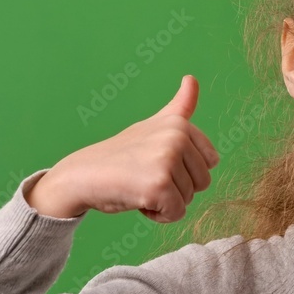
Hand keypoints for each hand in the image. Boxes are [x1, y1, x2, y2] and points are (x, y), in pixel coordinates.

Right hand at [26, 75, 219, 221]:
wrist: (82, 176)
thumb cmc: (121, 154)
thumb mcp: (153, 125)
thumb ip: (180, 106)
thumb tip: (192, 78)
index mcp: (179, 123)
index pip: (211, 161)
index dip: (187, 170)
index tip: (159, 162)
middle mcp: (177, 136)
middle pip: (203, 182)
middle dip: (178, 188)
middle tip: (147, 176)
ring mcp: (168, 159)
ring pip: (189, 198)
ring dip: (166, 202)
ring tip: (140, 185)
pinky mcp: (160, 185)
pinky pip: (177, 213)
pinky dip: (158, 215)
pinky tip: (138, 200)